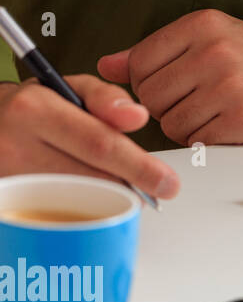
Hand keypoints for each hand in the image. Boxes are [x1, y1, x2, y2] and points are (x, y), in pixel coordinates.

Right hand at [0, 78, 179, 198]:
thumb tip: (137, 117)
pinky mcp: (7, 199)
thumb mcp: (69, 88)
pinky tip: (92, 201)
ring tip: (122, 190)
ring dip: (108, 200)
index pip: (98, 144)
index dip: (138, 167)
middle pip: (91, 177)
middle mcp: (15, 144)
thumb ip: (107, 98)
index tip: (167, 183)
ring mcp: (7, 177)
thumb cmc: (32, 107)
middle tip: (155, 192)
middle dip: (130, 187)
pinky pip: (54, 213)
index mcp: (34, 110)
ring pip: (75, 200)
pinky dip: (81, 210)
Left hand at [99, 9, 242, 145]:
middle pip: (150, 96)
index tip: (174, 85)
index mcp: (203, 24)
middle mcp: (214, 51)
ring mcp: (229, 85)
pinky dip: (206, 140)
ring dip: (186, 126)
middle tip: (200, 101)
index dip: (149, 83)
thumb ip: (159, 50)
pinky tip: (229, 124)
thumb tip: (107, 66)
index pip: (140, 63)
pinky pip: (195, 140)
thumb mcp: (215, 38)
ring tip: (216, 112)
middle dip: (167, 106)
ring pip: (169, 122)